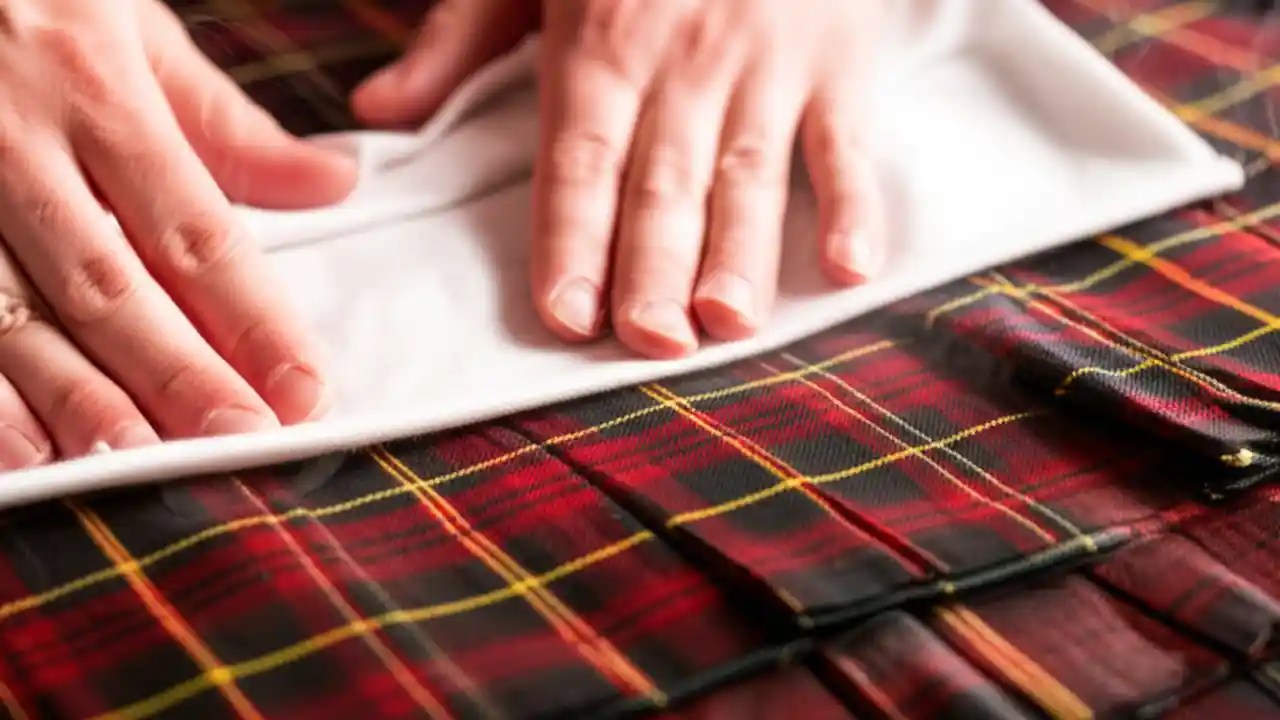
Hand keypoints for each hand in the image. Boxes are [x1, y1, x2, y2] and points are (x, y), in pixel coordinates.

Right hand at [0, 0, 356, 468]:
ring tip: (131, 458)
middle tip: (239, 441)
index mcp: (94, 86)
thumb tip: (333, 184)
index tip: (307, 389)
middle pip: (107, 281)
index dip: (254, 319)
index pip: (196, 230)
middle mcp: (13, 139)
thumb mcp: (130, 24)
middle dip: (177, 373)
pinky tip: (19, 446)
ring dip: (71, 393)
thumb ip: (226, 121)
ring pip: (11, 307)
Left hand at [354, 0, 883, 357]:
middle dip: (654, 267)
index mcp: (601, 42)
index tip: (565, 315)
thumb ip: (456, 40)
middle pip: (663, 182)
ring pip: (749, 173)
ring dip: (742, 251)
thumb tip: (376, 110)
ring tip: (728, 321)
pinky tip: (852, 266)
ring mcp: (766, 64)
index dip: (572, 240)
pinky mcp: (839, 62)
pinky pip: (847, 141)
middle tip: (650, 342)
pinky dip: (856, 202)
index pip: (581, 160)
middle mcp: (683, 60)